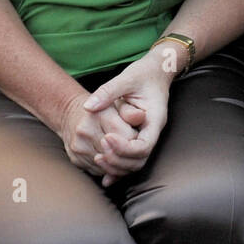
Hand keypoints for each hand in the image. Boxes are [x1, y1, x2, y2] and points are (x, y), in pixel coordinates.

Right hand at [57, 91, 141, 181]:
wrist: (69, 112)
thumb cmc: (101, 105)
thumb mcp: (118, 99)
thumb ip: (130, 109)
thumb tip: (141, 116)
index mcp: (99, 114)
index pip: (127, 135)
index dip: (136, 138)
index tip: (139, 135)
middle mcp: (86, 131)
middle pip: (117, 153)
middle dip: (130, 153)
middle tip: (136, 148)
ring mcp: (79, 147)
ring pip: (108, 166)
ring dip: (121, 164)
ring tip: (127, 155)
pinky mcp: (76, 159)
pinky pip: (99, 171)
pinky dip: (109, 168)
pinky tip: (114, 160)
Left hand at [82, 51, 174, 185]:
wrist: (156, 72)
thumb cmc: (144, 74)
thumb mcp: (127, 78)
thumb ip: (108, 92)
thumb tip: (88, 107)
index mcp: (154, 119)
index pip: (143, 146)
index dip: (123, 147)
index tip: (106, 137)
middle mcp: (151, 132)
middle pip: (139, 160)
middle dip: (117, 160)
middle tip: (99, 152)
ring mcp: (145, 136)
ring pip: (134, 163)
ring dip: (116, 166)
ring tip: (97, 158)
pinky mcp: (137, 137)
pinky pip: (129, 159)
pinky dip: (116, 167)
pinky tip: (102, 171)